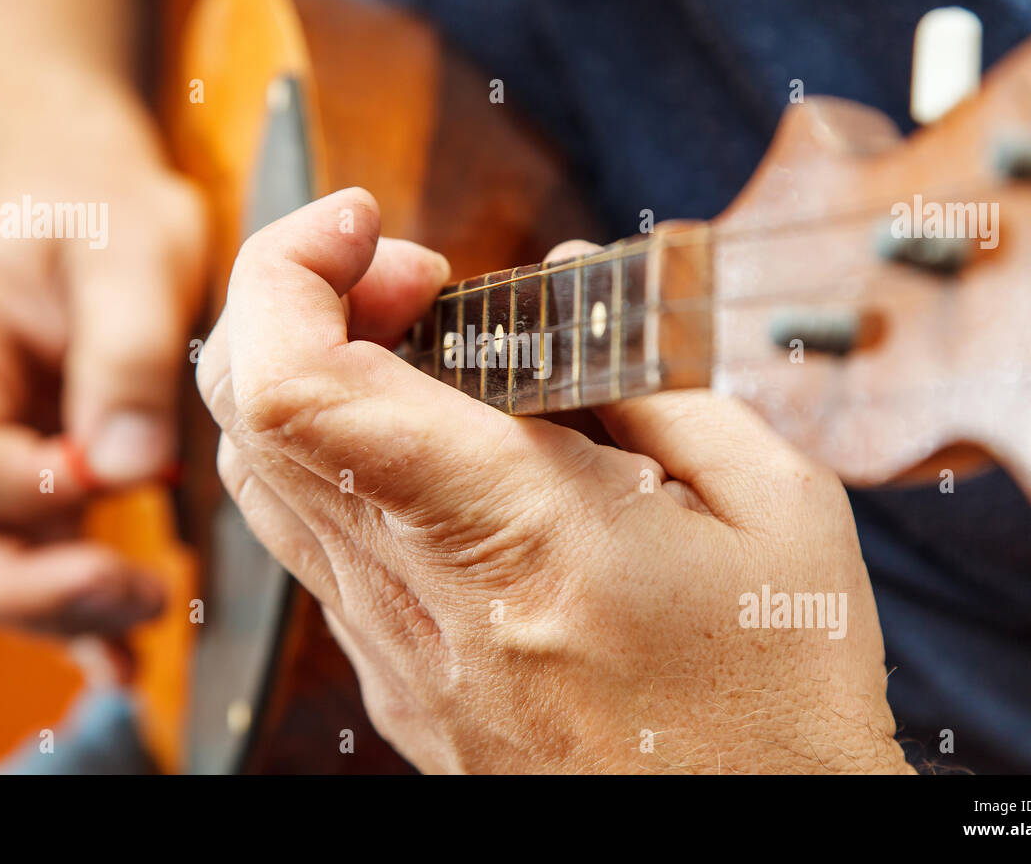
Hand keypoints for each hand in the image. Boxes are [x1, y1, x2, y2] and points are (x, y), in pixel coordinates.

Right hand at [0, 160, 207, 638]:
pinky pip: (25, 567)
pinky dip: (69, 618)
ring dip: (52, 613)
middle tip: (136, 597)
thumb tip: (130, 472)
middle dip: (27, 590)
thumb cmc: (104, 215)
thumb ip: (127, 356)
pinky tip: (120, 659)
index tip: (120, 483)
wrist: (85, 202)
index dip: (32, 487)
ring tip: (144, 623)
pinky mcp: (23, 489)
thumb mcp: (129, 254)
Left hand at [198, 188, 909, 773]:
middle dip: (303, 301)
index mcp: (513, 536)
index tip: (366, 227)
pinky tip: (443, 442)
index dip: (288, 274)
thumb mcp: (774, 507)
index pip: (293, 391)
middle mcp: (422, 602)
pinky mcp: (401, 684)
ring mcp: (395, 657)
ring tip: (430, 343)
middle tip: (416, 275)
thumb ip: (657, 379)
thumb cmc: (782, 698)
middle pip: (248, 418)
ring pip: (266, 481)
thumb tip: (559, 292)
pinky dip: (345, 453)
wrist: (746, 846)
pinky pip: (321, 544)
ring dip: (316, 373)